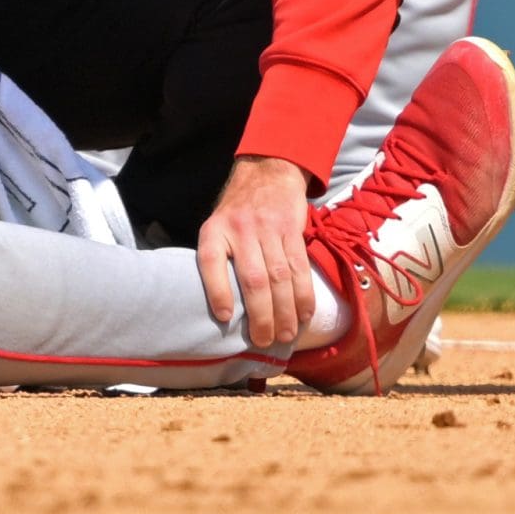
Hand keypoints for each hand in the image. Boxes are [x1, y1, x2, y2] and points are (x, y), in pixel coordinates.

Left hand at [196, 156, 312, 348]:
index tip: (224, 317)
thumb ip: (219, 259)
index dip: (218, 291)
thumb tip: (225, 310)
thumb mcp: (217, 225)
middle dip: (261, 316)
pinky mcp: (292, 229)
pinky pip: (300, 266)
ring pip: (279, 277)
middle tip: (264, 341)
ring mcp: (268, 228)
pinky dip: (304, 294)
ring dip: (285, 311)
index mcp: (214, 230)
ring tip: (285, 335)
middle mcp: (240, 229)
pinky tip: (304, 314)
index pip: (210, 261)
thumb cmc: (238, 211)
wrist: (268, 172)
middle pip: (253, 279)